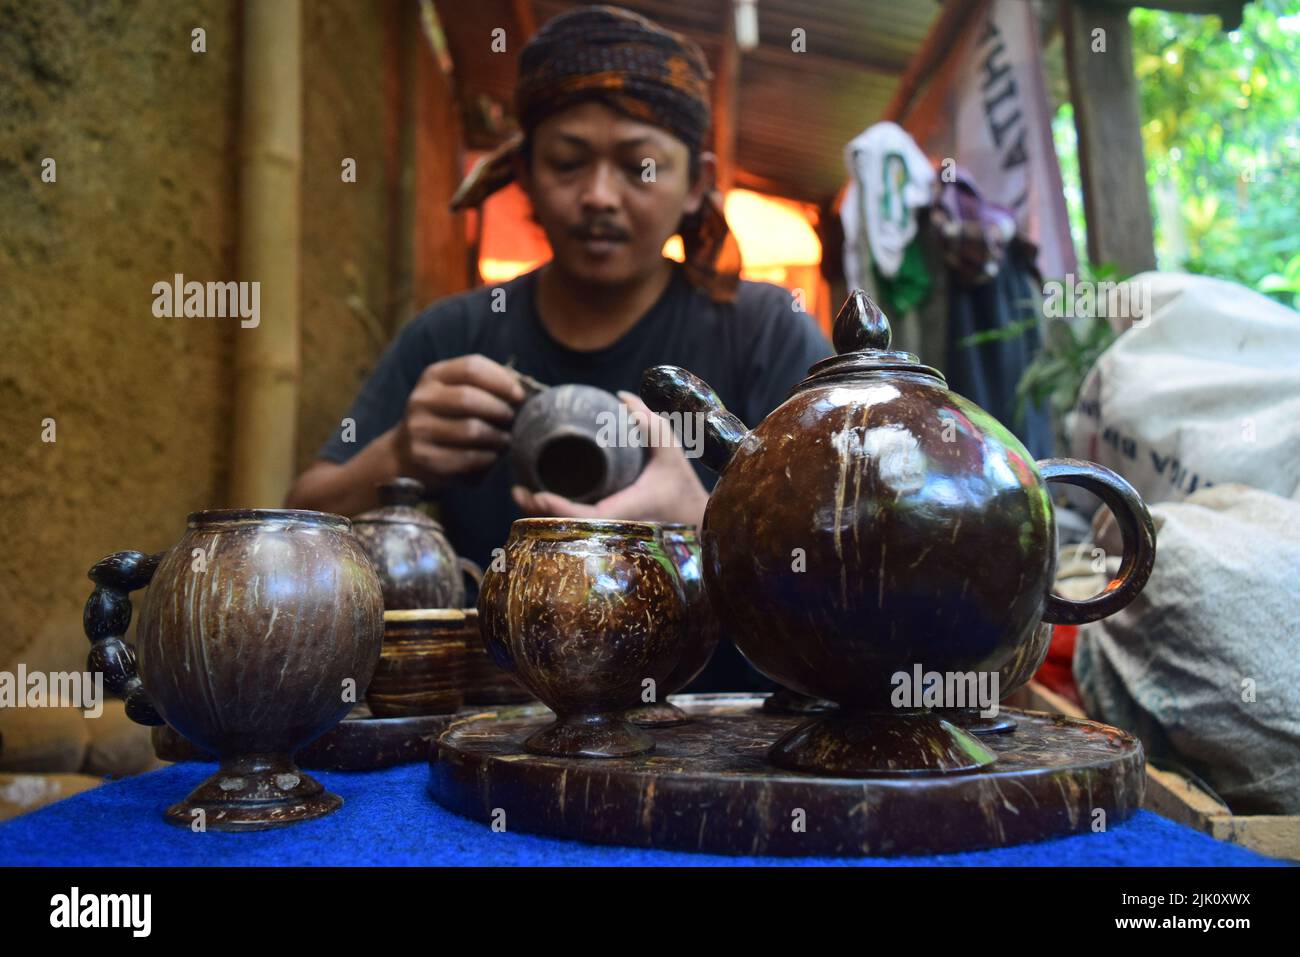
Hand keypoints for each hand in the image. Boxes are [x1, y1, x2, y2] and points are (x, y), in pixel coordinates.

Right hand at [393, 354, 525, 491]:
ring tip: (506, 440)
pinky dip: (486, 458)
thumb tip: (525, 391)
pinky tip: (492, 457)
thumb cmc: (447, 420)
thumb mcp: (457, 394)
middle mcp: (422, 399)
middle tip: (513, 420)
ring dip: (497, 437)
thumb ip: (485, 388)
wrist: (406, 453)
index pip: (471, 368)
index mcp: (434, 376)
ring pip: (470, 430)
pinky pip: (465, 457)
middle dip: (499, 410)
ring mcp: (419, 428)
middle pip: (469, 398)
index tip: (519, 395)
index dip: (501, 381)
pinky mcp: (423, 456)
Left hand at [511, 391, 709, 525]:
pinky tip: (537, 499)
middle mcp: (614, 524)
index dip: (560, 509)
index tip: (539, 496)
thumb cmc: (680, 483)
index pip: (588, 517)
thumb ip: (650, 423)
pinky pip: (574, 523)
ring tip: (520, 493)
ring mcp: (607, 528)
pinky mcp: (605, 526)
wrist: (693, 517)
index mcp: (627, 509)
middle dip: (540, 511)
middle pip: (569, 526)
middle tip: (517, 491)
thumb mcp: (671, 450)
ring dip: (542, 513)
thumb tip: (621, 397)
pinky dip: (554, 513)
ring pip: (568, 527)